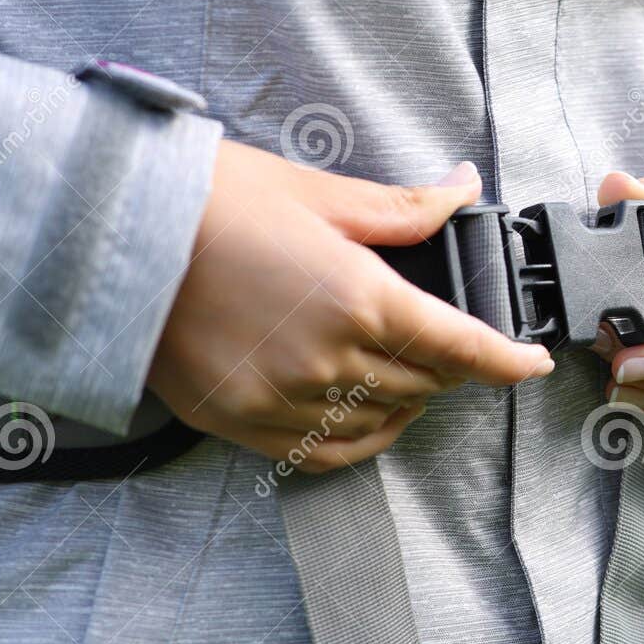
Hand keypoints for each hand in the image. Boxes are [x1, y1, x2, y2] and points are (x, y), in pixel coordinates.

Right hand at [149, 141, 553, 471]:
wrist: (109, 238)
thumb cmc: (212, 204)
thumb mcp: (318, 194)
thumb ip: (403, 210)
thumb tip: (463, 191)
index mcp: (359, 297)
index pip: (461, 346)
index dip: (508, 360)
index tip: (534, 364)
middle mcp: (328, 358)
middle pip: (428, 383)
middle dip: (454, 364)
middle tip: (454, 341)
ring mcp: (284, 399)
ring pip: (383, 419)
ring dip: (412, 398)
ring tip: (411, 371)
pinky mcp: (244, 422)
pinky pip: (329, 452)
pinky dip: (366, 437)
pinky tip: (372, 413)